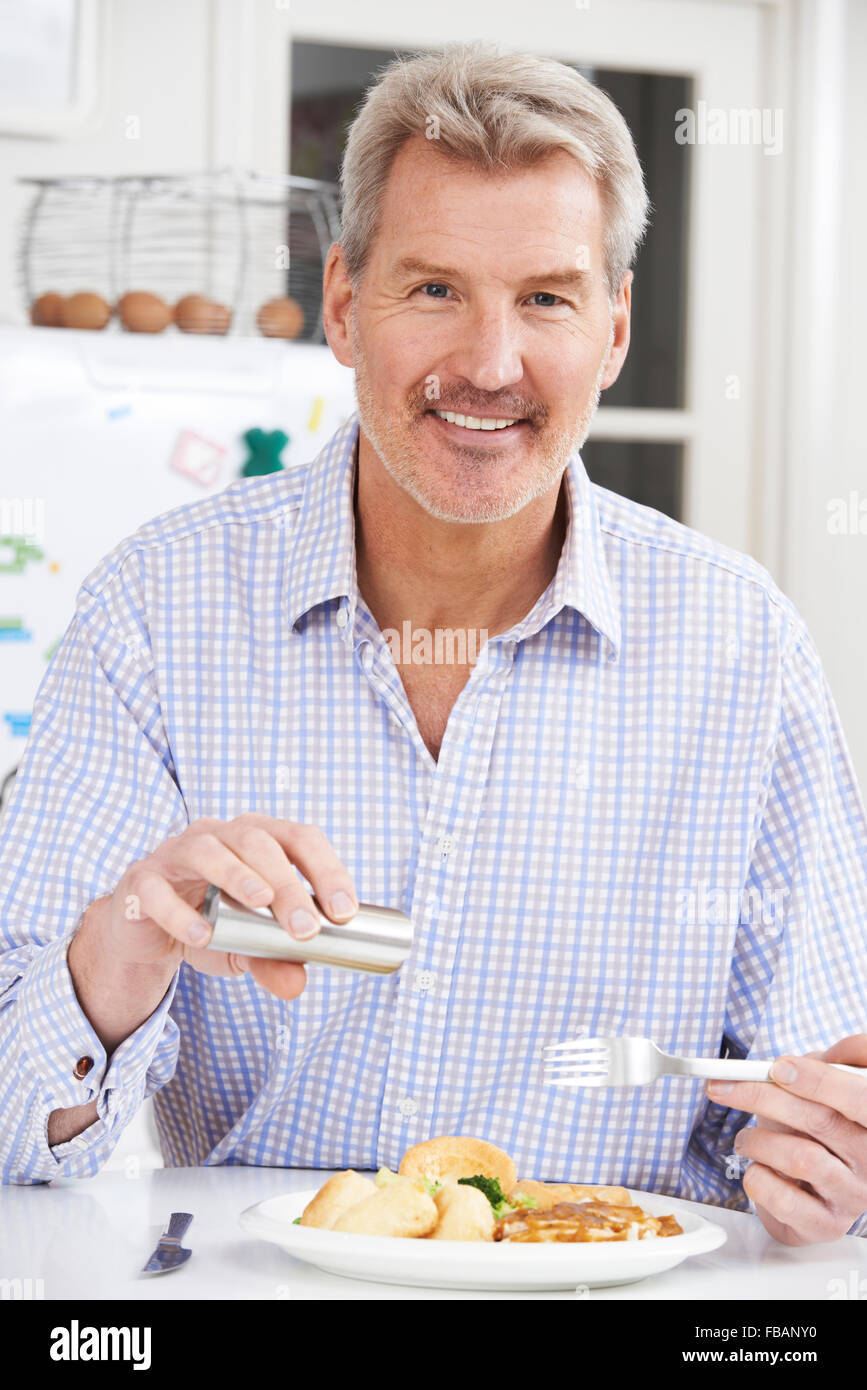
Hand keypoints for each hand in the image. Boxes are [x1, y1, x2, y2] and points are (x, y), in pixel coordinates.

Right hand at [106, 814, 357, 999]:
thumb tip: (298, 984)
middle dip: (288, 884)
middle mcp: (218, 834)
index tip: (344, 911)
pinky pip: (159, 890)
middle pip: (259, 842)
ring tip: (262, 904)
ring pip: (209, 849)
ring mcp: (176, 852)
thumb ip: (273, 961)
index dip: (327, 869)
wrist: (145, 935)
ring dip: (239, 876)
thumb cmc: (207, 924)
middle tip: (307, 928)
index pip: (299, 838)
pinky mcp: (141, 879)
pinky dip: (182, 913)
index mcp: (256, 839)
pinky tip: (203, 935)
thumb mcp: (246, 948)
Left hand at [706, 1035, 866, 1243]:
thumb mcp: (821, 1090)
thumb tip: (794, 1058)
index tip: (777, 1067)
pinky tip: (756, 1170)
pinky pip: (784, 1199)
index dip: (820, 1079)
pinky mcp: (826, 1224)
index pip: (859, 1097)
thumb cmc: (813, 1132)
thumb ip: (820, 1066)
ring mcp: (851, 1194)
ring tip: (743, 1140)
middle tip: (724, 1086)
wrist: (808, 1192)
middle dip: (763, 1096)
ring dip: (758, 1140)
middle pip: (821, 1120)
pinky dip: (757, 1178)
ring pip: (801, 1157)